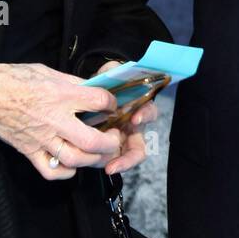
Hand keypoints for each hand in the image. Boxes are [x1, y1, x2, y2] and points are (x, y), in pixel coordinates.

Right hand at [0, 62, 122, 180]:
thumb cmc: (12, 78)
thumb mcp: (46, 71)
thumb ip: (71, 83)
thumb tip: (92, 89)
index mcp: (59, 95)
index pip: (98, 102)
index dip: (111, 103)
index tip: (111, 105)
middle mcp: (53, 119)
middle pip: (91, 140)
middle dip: (110, 143)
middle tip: (115, 138)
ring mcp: (41, 138)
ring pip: (74, 159)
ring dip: (93, 160)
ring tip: (100, 153)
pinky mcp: (29, 151)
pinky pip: (50, 170)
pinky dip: (66, 172)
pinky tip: (73, 165)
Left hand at [95, 61, 159, 176]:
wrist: (89, 94)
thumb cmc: (104, 84)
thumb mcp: (109, 74)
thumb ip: (114, 70)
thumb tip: (115, 69)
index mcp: (136, 110)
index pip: (148, 113)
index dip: (145, 116)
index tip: (136, 118)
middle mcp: (131, 128)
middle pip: (139, 147)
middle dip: (131, 157)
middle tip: (118, 161)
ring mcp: (120, 140)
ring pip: (124, 158)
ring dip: (118, 164)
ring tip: (108, 168)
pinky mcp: (106, 148)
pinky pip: (108, 160)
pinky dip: (102, 163)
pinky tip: (95, 164)